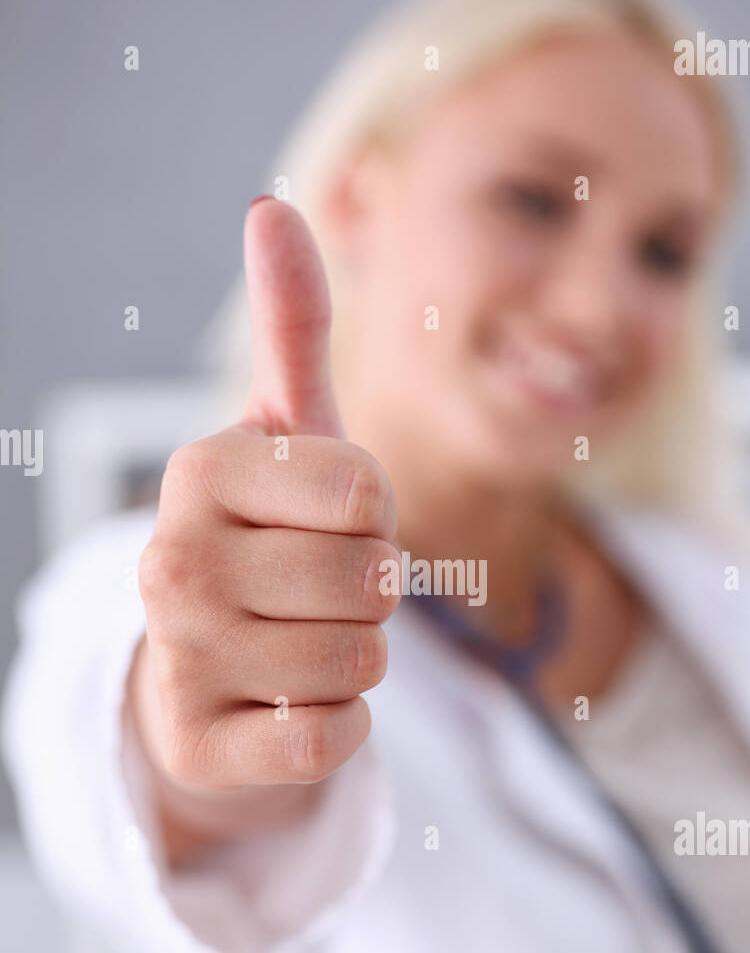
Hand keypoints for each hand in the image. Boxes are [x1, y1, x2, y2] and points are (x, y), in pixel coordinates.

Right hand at [136, 198, 398, 794]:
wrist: (210, 676)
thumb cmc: (271, 542)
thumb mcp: (289, 438)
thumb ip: (292, 329)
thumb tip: (270, 206)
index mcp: (201, 472)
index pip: (366, 495)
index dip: (375, 518)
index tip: (328, 524)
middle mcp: (171, 560)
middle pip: (373, 581)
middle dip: (371, 593)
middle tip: (318, 593)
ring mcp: (177, 659)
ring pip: (360, 662)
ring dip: (358, 660)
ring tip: (301, 643)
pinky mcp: (198, 746)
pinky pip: (331, 739)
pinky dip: (338, 727)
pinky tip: (288, 705)